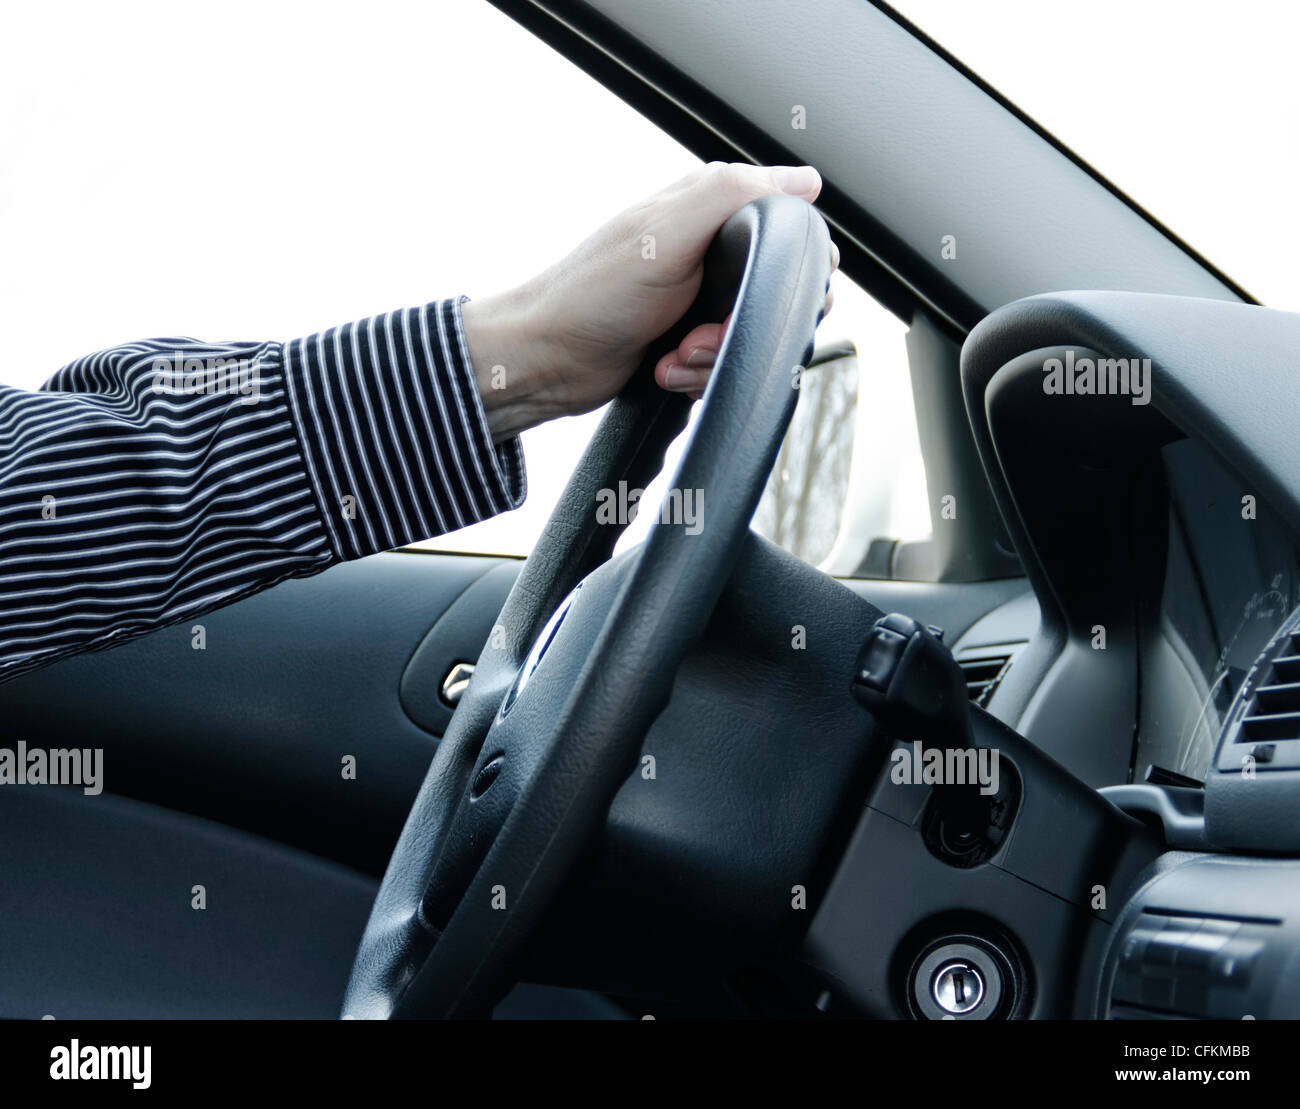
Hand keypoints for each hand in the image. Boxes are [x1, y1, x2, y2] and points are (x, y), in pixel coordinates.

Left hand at [462, 162, 837, 441]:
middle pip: (778, 293)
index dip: (790, 267)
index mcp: (707, 209)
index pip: (789, 226)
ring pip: (751, 336)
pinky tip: (666, 369)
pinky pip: (723, 365)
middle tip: (702, 330)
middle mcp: (707, 250)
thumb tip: (806, 181)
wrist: (544, 361)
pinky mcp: (687, 341)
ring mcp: (698, 299)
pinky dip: (698, 376)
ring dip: (715, 357)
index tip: (767, 292)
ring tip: (675, 352)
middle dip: (747, 325)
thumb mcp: (666, 233)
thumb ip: (732, 196)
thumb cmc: (590, 293)